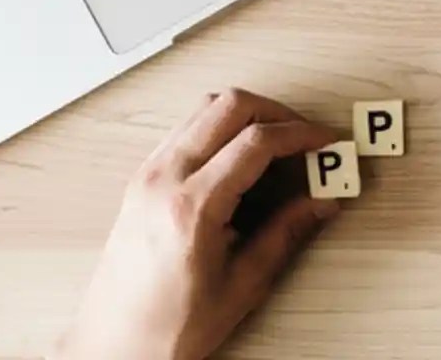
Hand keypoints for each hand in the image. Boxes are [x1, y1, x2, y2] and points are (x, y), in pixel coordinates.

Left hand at [52, 90, 341, 359]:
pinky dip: (221, 129)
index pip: (256, 142)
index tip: (325, 141)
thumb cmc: (168, 325)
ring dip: (247, 115)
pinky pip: (186, 129)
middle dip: (275, 112)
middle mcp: (164, 180)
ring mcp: (148, 175)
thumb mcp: (243, 285)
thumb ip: (286, 233)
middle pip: (227, 105)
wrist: (114, 343)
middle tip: (304, 136)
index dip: (300, 134)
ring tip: (277, 146)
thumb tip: (323, 202)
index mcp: (191, 207)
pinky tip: (242, 159)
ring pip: (204, 108)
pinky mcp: (142, 180)